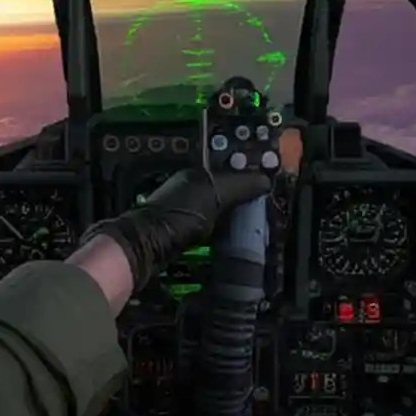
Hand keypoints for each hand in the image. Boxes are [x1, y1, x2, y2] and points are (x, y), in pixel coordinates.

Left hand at [81, 168, 270, 289]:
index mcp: (195, 174)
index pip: (228, 170)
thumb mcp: (217, 194)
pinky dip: (221, 233)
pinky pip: (208, 230)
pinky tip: (231, 240)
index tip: (266, 189)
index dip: (247, 178)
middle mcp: (187, 189)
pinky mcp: (179, 234)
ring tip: (252, 227)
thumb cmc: (182, 214)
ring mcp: (181, 212)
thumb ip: (241, 186)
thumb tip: (266, 180)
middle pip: (222, 191)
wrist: (149, 245)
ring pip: (216, 212)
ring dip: (232, 219)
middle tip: (263, 211)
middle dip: (241, 200)